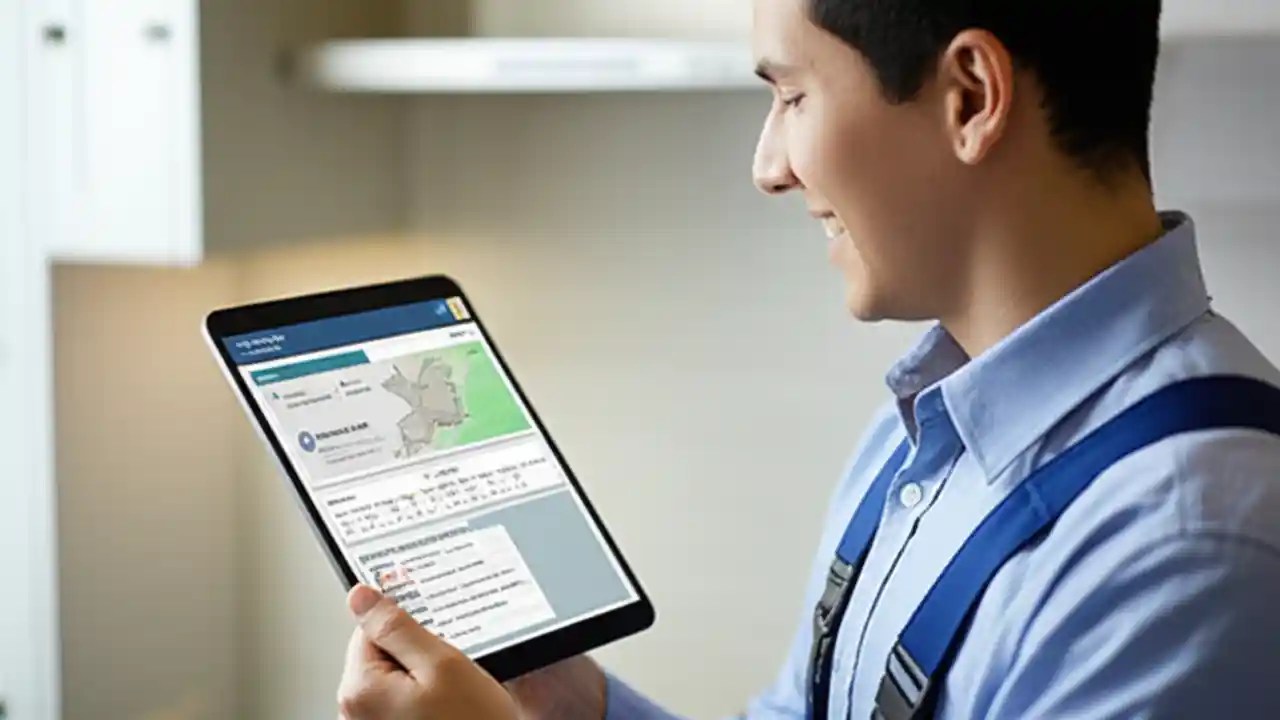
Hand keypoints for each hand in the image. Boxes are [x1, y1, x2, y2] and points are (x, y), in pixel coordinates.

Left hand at [337, 585, 607, 719]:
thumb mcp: (442, 665)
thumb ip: (397, 627)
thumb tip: (362, 596)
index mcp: (360, 688)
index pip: (370, 627)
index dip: (408, 625)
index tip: (434, 631)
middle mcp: (356, 712)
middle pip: (382, 653)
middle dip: (418, 654)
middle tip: (451, 671)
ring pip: (397, 677)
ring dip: (426, 677)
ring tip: (455, 696)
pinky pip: (404, 700)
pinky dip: (427, 698)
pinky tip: (451, 709)